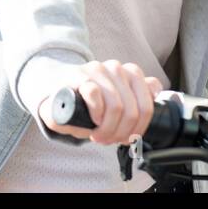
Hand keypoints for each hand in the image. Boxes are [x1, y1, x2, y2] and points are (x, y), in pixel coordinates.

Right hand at [39, 60, 163, 145]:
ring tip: (98, 134)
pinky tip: (91, 120)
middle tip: (109, 140)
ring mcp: (98, 70)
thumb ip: (136, 99)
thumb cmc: (88, 101)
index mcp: (129, 73)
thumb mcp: (116, 101)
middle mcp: (116, 68)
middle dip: (122, 132)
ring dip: (108, 128)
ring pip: (117, 105)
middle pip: (134, 109)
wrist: (55, 91)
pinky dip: (95, 113)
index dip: (141, 124)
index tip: (129, 136)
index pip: (150, 97)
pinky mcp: (79, 75)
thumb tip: (152, 102)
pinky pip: (95, 94)